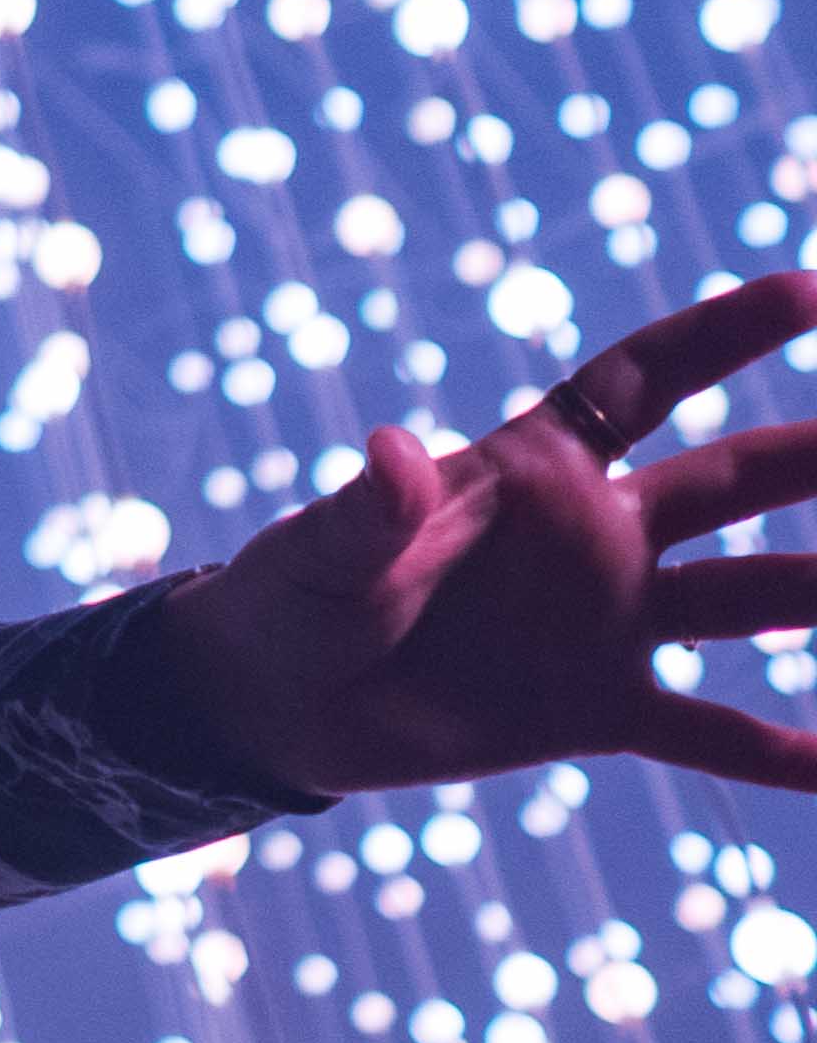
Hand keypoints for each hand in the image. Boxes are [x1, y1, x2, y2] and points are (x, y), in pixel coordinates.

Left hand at [147, 271, 816, 800]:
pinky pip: (712, 728)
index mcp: (535, 469)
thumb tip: (392, 449)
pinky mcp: (600, 709)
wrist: (278, 701)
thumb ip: (371, 508)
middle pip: (737, 480)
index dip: (720, 336)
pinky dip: (785, 751)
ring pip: (757, 597)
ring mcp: (609, 623)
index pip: (642, 383)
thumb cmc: (295, 596)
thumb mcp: (326, 550)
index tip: (811, 291)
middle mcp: (597, 536)